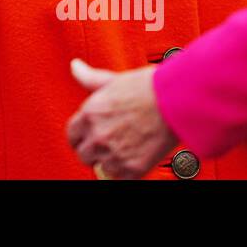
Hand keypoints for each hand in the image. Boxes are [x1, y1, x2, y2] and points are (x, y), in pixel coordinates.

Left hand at [65, 58, 179, 178]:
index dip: (80, 136)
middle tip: (106, 146)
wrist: (175, 101)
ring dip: (110, 162)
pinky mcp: (132, 168)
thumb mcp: (113, 79)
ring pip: (101, 168)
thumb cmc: (149, 88)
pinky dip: (126, 172)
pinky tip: (133, 158)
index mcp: (89, 114)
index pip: (72, 135)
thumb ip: (90, 78)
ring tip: (123, 150)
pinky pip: (120, 178)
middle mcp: (98, 136)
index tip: (87, 137)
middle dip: (93, 151)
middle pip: (83, 155)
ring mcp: (114, 154)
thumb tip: (76, 67)